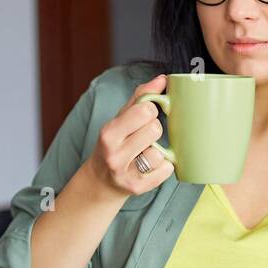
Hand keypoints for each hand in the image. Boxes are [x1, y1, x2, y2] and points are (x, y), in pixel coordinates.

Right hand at [88, 74, 175, 198]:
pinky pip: (166, 170)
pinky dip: (163, 167)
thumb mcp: (120, 118)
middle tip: (145, 136)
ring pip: (161, 153)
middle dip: (154, 130)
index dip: (150, 111)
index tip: (145, 116)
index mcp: (109, 133)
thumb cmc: (115, 143)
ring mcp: (126, 174)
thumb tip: (162, 79)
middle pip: (155, 130)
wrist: (101, 181)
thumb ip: (141, 97)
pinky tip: (150, 166)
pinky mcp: (139, 188)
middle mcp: (114, 155)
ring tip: (146, 152)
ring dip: (159, 151)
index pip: (144, 110)